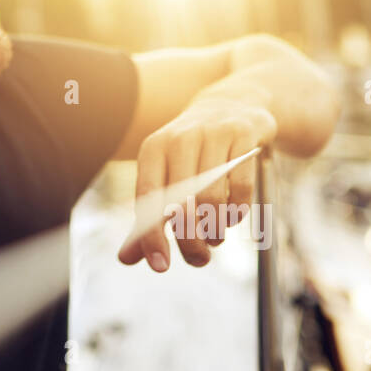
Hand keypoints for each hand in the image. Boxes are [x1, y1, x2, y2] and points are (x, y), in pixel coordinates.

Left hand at [116, 97, 276, 270]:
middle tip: (198, 260)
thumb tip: (126, 258)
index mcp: (154, 148)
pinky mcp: (244, 135)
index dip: (151, 235)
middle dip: (189, 240)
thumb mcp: (167, 173)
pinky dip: (237, 210)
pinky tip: (233, 218)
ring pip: (211, 197)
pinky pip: (241, 185)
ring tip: (216, 238)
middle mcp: (180, 138)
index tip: (160, 266)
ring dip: (215, 229)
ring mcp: (213, 134)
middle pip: (181, 203)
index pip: (148, 198)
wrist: (233, 104)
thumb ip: (149, 216)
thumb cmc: (193, 150)